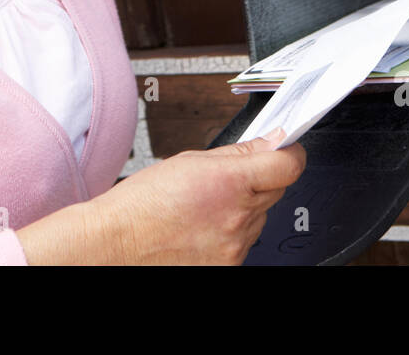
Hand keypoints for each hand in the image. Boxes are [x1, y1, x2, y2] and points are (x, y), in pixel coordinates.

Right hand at [84, 130, 305, 264]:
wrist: (117, 244)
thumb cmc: (143, 203)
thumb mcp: (190, 162)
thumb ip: (238, 153)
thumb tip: (271, 142)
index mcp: (231, 182)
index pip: (288, 166)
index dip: (291, 154)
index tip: (286, 150)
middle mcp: (238, 218)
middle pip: (275, 191)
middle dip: (258, 182)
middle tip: (226, 181)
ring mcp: (235, 247)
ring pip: (258, 219)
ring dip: (242, 210)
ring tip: (203, 209)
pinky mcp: (229, 267)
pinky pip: (243, 243)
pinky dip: (229, 234)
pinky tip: (201, 229)